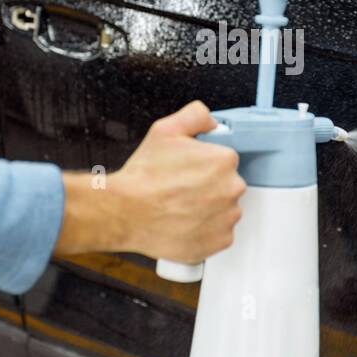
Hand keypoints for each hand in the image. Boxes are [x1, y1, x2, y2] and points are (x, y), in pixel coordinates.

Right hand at [54, 101, 245, 262]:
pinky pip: (220, 233)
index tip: (189, 171)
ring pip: (225, 209)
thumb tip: (211, 121)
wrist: (125, 212)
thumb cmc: (144, 176)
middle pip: (227, 184)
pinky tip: (185, 222)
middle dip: (208, 186)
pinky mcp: (220, 240)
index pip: (224, 160)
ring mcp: (227, 217)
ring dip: (208, 209)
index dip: (204, 164)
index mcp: (223, 160)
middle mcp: (231, 188)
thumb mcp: (165, 130)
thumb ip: (195, 116)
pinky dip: (206, 230)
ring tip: (181, 207)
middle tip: (182, 189)